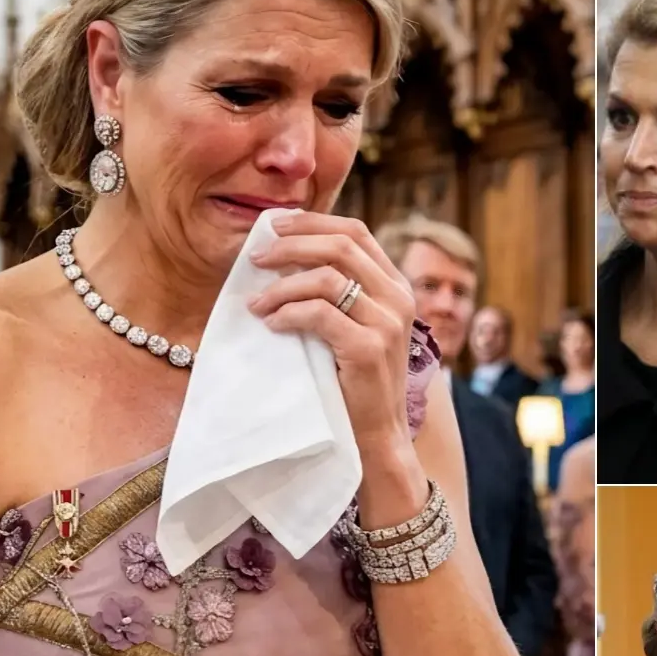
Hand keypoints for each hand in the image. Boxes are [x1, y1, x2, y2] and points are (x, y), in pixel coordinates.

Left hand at [245, 212, 417, 452]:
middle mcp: (399, 298)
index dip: (313, 222)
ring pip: (326, 277)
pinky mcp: (369, 347)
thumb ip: (340, 292)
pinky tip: (272, 323)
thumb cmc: (357, 380)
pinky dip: (288, 313)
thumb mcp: (356, 326)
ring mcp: (387, 322)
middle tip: (257, 256)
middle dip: (291, 245)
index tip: (276, 226)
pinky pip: (318, 313)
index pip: (356, 232)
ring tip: (258, 301)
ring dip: (282, 285)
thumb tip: (285, 256)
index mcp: (396, 286)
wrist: (378, 433)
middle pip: (340, 246)